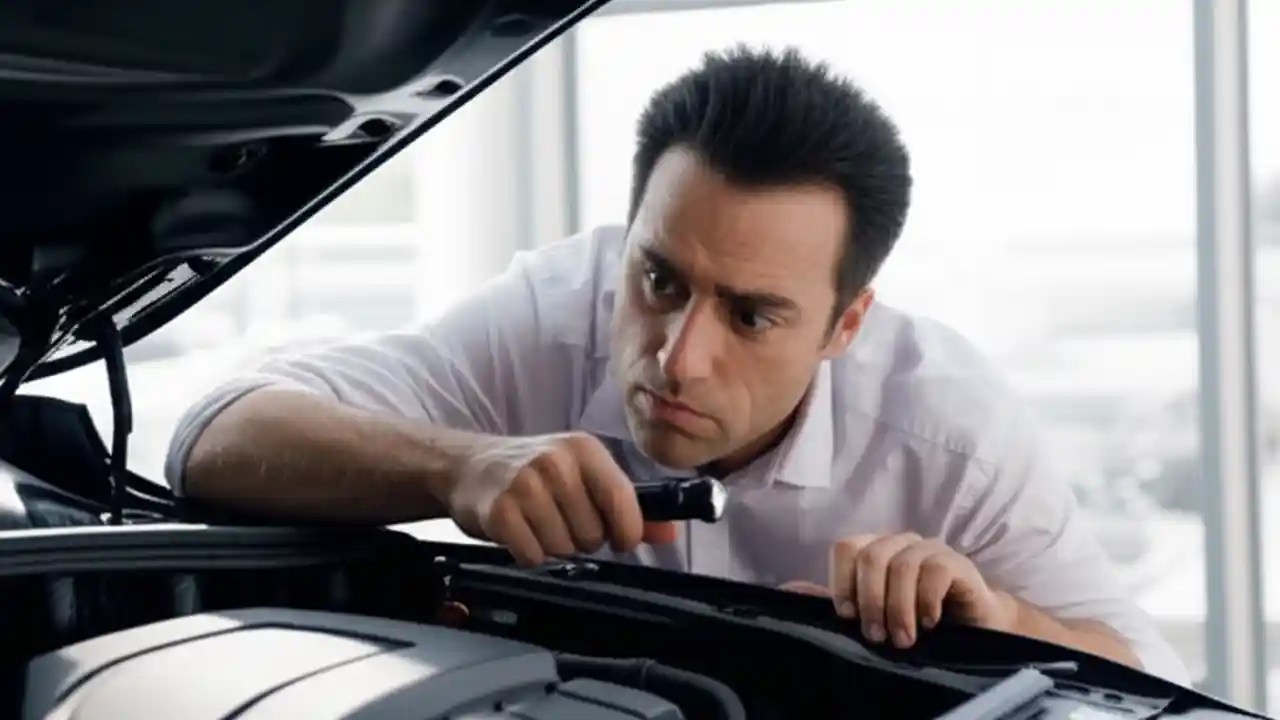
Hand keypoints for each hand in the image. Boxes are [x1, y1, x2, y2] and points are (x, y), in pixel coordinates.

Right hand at [445, 431, 675, 564]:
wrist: (469, 466)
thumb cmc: (536, 474)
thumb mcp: (582, 476)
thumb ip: (627, 505)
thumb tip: (670, 532)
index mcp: (584, 450)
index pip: (622, 499)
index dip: (627, 530)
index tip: (619, 539)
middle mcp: (556, 463)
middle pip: (593, 533)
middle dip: (582, 539)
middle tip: (562, 522)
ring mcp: (524, 486)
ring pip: (563, 548)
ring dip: (554, 547)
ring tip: (538, 525)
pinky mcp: (499, 513)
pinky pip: (533, 556)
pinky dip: (529, 554)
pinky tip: (519, 533)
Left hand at [785, 533, 1016, 648]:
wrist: (972, 627)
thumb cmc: (915, 618)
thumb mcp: (871, 612)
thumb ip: (835, 601)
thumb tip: (786, 590)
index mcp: (874, 549)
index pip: (845, 547)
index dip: (841, 581)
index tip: (848, 617)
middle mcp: (899, 542)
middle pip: (871, 556)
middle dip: (870, 601)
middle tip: (876, 637)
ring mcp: (929, 549)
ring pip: (902, 565)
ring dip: (898, 608)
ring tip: (902, 639)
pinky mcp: (958, 562)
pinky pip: (935, 571)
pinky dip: (927, 600)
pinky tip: (929, 623)